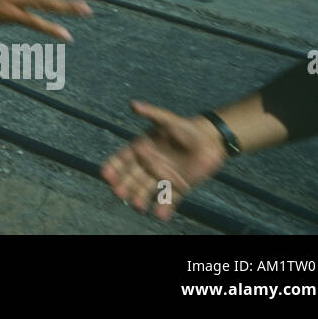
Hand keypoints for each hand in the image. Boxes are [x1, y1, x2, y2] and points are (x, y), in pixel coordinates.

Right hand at [101, 101, 227, 219]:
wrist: (211, 141)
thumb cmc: (187, 128)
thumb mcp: (168, 120)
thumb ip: (151, 113)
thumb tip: (132, 104)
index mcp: (142, 149)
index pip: (121, 159)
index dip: (112, 167)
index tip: (105, 174)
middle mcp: (148, 164)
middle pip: (130, 178)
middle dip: (123, 186)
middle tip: (119, 193)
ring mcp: (162, 177)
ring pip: (145, 191)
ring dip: (139, 199)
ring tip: (138, 206)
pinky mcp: (178, 187)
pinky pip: (168, 199)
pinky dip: (163, 208)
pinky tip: (159, 214)